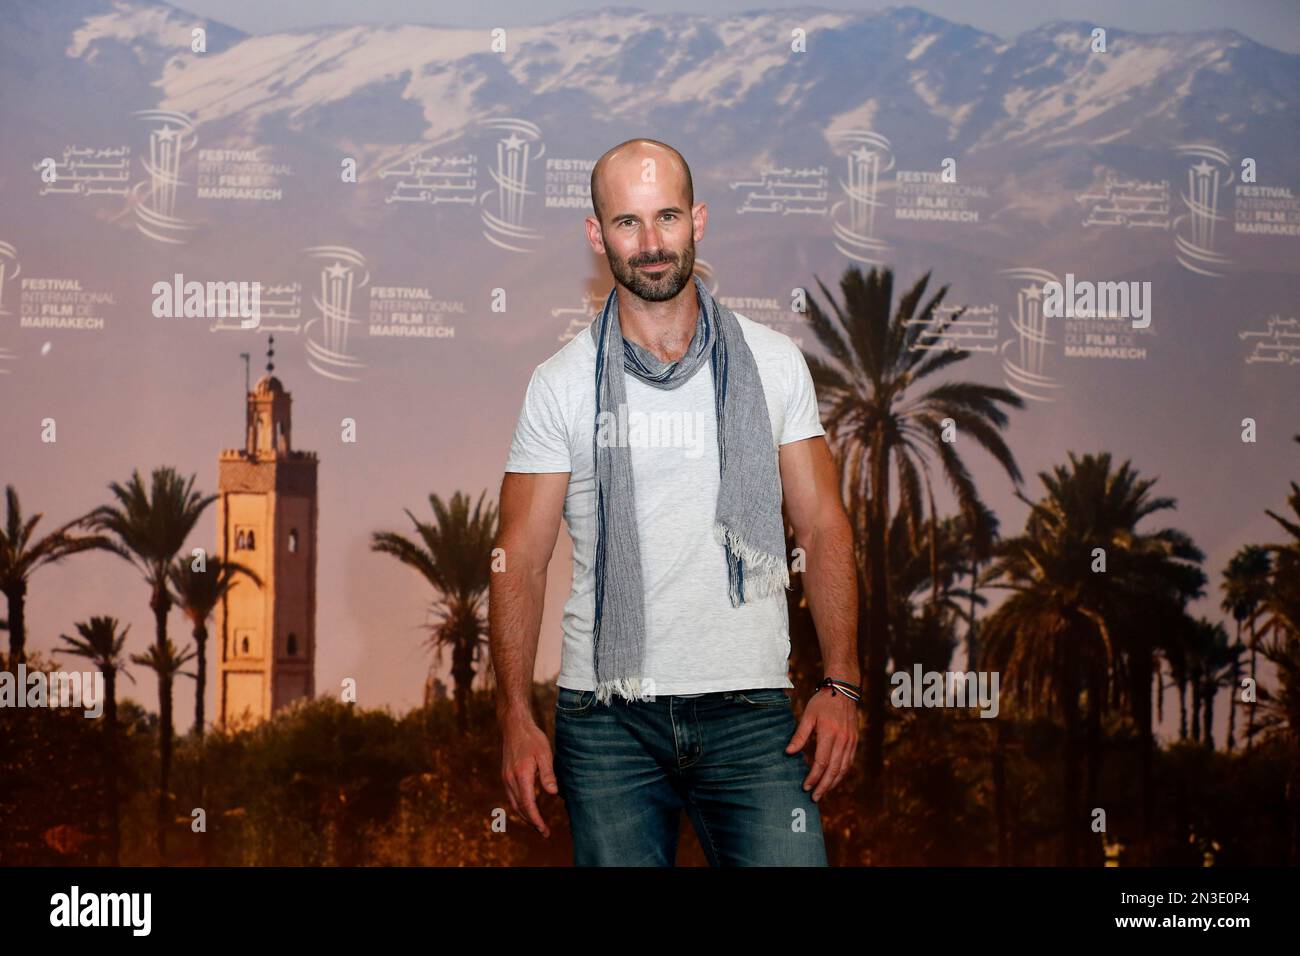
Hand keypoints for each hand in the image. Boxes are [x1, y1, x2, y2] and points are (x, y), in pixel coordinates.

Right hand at [500, 712, 557, 836]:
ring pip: (514, 804)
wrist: (514, 726)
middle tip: (544, 832)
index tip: (544, 830)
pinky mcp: (505, 776)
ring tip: (537, 824)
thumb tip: (553, 794)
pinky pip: (512, 797)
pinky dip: (520, 806)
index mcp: (521, 776)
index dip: (536, 820)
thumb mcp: (545, 754)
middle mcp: (510, 780)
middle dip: (532, 822)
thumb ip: (548, 774)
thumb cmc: (532, 738)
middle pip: (520, 808)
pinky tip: (529, 808)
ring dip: (525, 816)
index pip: (528, 805)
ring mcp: (506, 778)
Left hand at [786, 688, 858, 801]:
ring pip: (843, 768)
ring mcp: (851, 741)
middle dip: (823, 786)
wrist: (843, 690)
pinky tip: (833, 780)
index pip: (821, 761)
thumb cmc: (822, 702)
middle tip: (814, 797)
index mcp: (829, 733)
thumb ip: (799, 735)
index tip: (805, 786)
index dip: (813, 776)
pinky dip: (841, 774)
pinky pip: (848, 762)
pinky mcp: (854, 741)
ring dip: (833, 783)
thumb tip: (788, 753)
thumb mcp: (808, 715)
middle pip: (834, 769)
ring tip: (822, 792)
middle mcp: (842, 739)